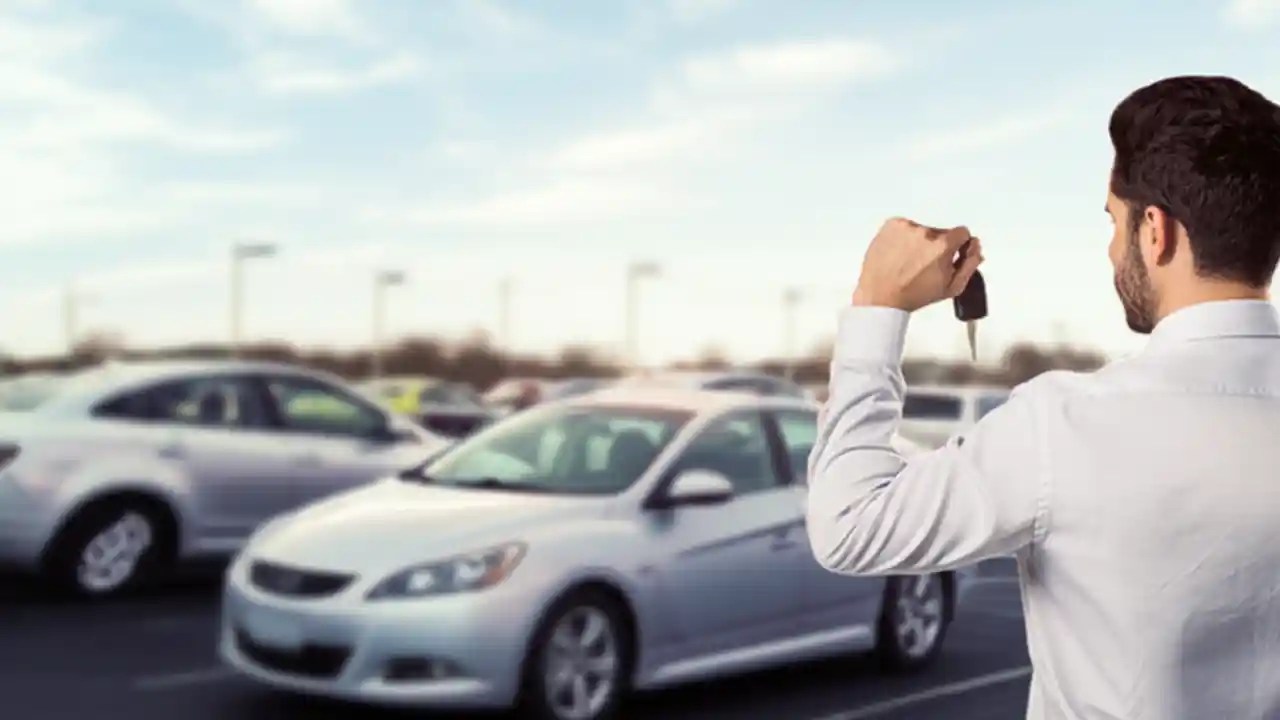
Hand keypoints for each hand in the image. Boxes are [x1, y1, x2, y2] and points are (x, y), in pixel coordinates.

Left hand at [851, 218, 984, 311]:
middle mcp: (924, 233)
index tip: (949, 254)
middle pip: (941, 232)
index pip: (962, 232)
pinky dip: (902, 238)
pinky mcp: (891, 226)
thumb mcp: (951, 287)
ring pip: (921, 230)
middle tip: (924, 265)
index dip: (957, 245)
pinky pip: (904, 228)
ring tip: (909, 263)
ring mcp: (906, 228)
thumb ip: (970, 264)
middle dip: (936, 246)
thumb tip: (976, 248)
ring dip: (918, 242)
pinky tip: (899, 255)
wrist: (881, 297)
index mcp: (942, 245)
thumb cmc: (912, 295)